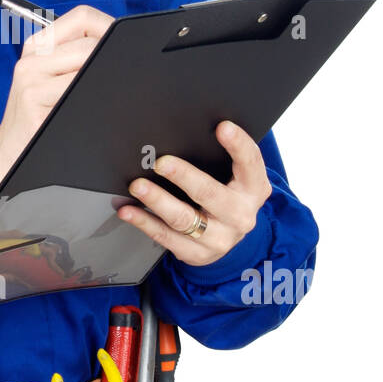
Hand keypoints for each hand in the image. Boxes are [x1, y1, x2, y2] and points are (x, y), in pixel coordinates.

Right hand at [0, 5, 114, 200]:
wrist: (7, 153)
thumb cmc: (39, 115)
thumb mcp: (48, 79)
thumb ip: (78, 56)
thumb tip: (123, 44)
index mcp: (37, 47)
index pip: (82, 17)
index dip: (109, 27)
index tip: (122, 46)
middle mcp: (31, 61)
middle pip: (91, 44)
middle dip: (113, 61)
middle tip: (121, 79)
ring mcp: (31, 85)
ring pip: (89, 69)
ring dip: (106, 84)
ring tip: (105, 99)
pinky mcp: (36, 109)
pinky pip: (82, 97)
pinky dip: (96, 105)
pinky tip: (92, 115)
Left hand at [116, 121, 271, 267]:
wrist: (229, 237)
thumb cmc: (227, 195)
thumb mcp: (235, 177)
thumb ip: (220, 158)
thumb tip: (181, 133)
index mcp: (254, 189)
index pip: (250, 163)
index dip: (238, 144)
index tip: (222, 127)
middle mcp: (240, 215)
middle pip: (210, 193)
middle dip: (184, 176)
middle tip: (160, 163)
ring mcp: (220, 238)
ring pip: (184, 218)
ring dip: (157, 200)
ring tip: (137, 186)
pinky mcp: (197, 254)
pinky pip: (166, 237)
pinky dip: (144, 222)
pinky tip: (128, 210)